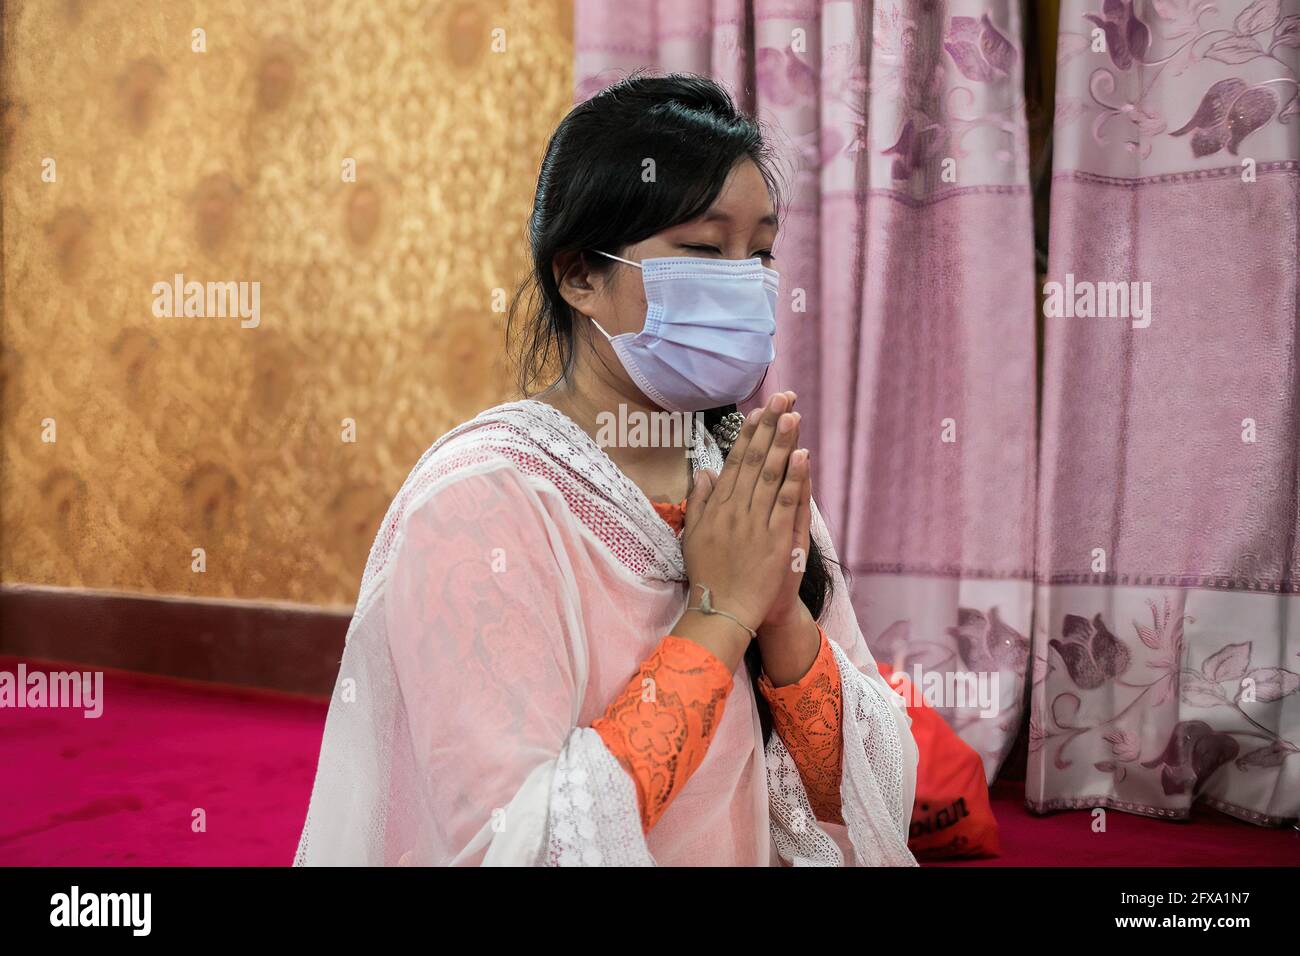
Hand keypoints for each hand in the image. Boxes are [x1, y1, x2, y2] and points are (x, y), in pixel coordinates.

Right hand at [679, 392, 805, 640]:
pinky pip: (785, 502)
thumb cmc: (709, 574)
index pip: (736, 461)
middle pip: (755, 460)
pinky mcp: (775, 538)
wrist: (723, 609)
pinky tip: (803, 455)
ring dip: (783, 443)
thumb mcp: (694, 534)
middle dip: (770, 427)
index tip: (760, 411)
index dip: (749, 434)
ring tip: (793, 415)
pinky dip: (794, 478)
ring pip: (771, 474)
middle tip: (783, 398)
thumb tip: (705, 472)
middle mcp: (736, 508)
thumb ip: (699, 501)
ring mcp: (756, 522)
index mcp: (718, 506)